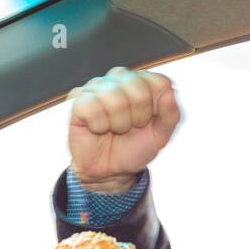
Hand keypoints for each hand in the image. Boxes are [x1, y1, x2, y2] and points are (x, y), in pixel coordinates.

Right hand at [67, 67, 180, 192]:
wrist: (109, 170)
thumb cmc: (133, 147)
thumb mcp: (160, 136)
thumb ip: (171, 115)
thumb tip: (170, 93)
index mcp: (143, 81)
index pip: (160, 83)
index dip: (157, 110)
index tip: (148, 122)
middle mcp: (120, 78)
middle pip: (140, 92)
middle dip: (138, 118)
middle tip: (130, 127)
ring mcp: (97, 86)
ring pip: (116, 99)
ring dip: (118, 124)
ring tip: (114, 129)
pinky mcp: (78, 98)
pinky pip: (92, 107)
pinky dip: (99, 125)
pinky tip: (98, 128)